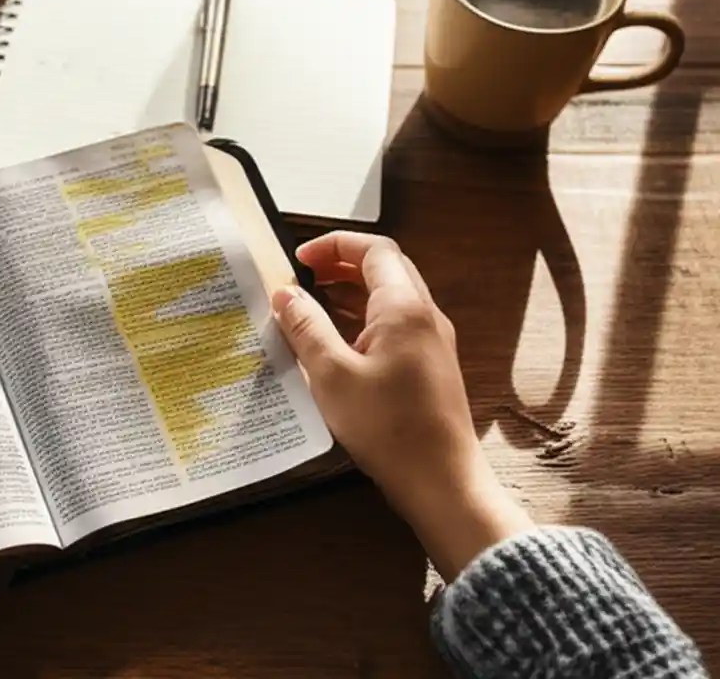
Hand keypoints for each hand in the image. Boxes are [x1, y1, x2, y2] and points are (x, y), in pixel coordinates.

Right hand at [272, 231, 532, 577]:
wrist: (441, 481)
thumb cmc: (387, 428)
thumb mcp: (332, 376)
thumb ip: (306, 328)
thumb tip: (284, 294)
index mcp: (404, 307)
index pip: (373, 249)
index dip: (335, 245)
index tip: (299, 259)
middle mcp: (425, 316)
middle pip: (385, 269)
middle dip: (341, 266)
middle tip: (303, 278)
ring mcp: (432, 342)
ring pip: (390, 299)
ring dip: (351, 295)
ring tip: (310, 309)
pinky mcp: (430, 367)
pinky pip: (395, 327)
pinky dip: (363, 321)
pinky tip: (335, 345)